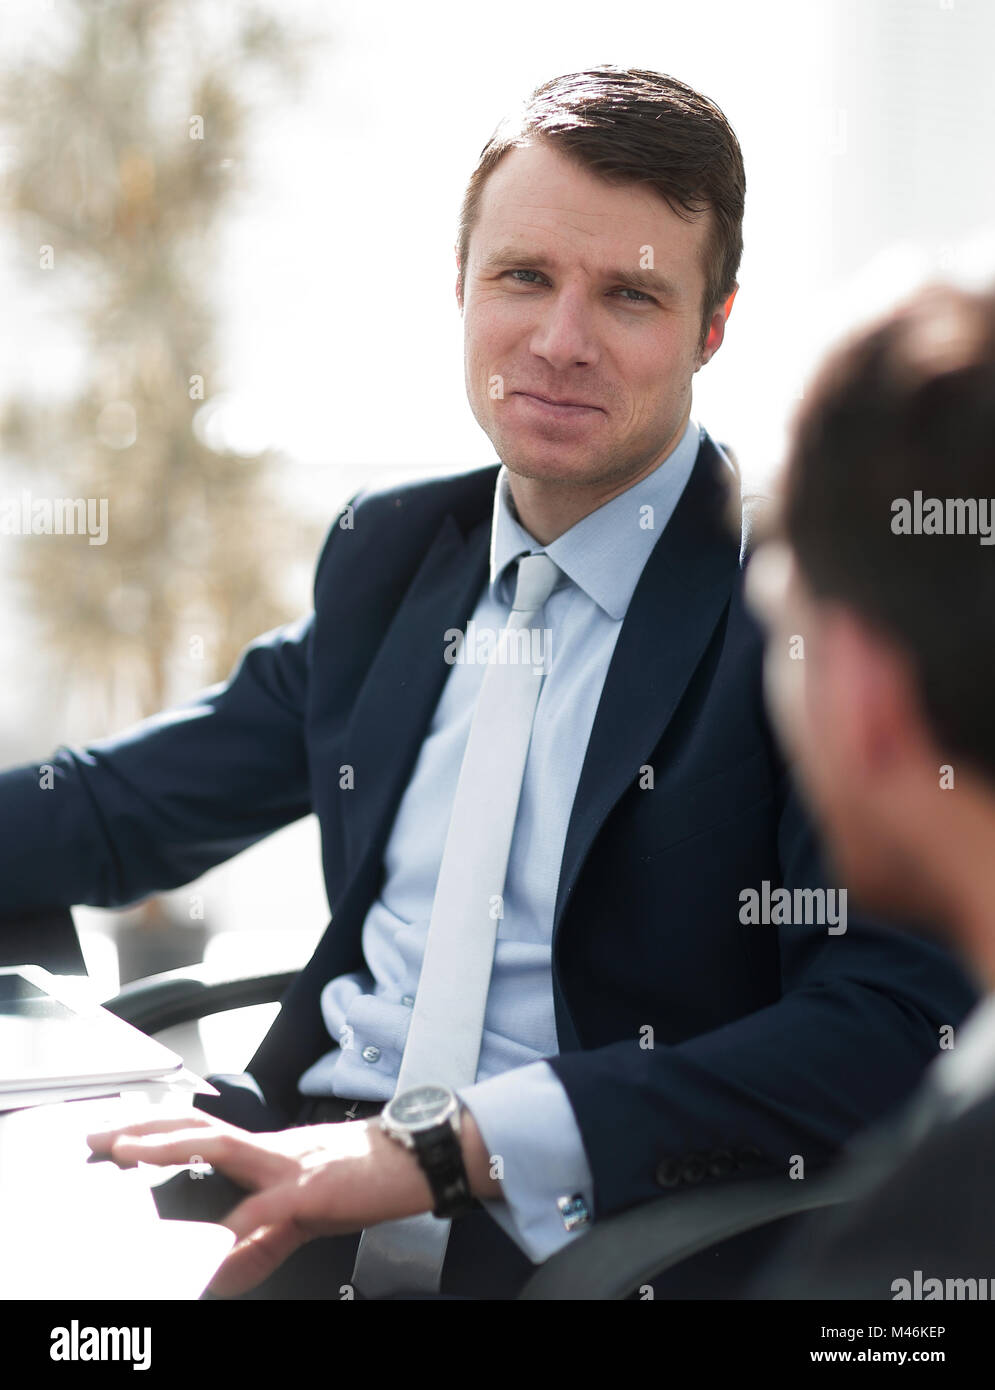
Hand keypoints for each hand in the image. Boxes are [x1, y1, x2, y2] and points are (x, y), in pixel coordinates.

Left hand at [87, 1110, 432, 1295]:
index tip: (118, 1137)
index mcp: (266, 1151)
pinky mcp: (309, 1190)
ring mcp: (287, 1164)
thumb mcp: (304, 1208)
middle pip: (196, 1125)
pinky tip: (211, 1248)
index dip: (158, 1130)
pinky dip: (234, 1233)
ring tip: (127, 1154)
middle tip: (100, 1135)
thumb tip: (222, 1268)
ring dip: (168, 1148)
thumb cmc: (365, 1178)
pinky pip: (262, 1212)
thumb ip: (261, 1233)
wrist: (415, 1161)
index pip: (203, 1132)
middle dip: (143, 1127)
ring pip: (218, 1145)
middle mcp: (270, 1149)